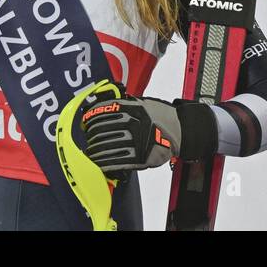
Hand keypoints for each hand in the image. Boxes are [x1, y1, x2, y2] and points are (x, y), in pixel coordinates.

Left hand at [80, 87, 216, 174]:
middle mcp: (133, 123)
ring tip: (90, 153)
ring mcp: (137, 141)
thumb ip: (123, 103)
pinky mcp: (141, 157)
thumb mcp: (142, 103)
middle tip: (88, 139)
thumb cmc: (160, 116)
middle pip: (102, 130)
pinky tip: (99, 163)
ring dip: (95, 152)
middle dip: (91, 136)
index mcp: (132, 108)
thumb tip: (100, 106)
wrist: (180, 130)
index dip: (90, 118)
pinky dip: (105, 163)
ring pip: (107, 147)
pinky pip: (117, 161)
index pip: (103, 112)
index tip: (85, 123)